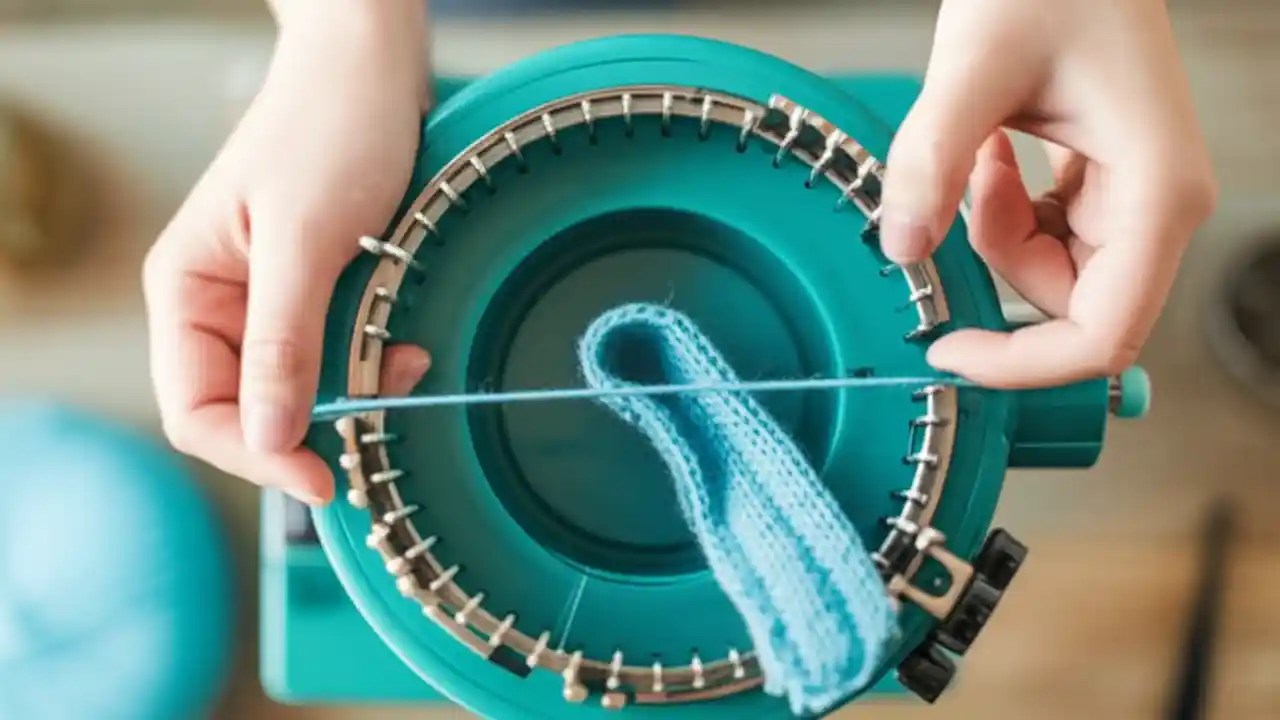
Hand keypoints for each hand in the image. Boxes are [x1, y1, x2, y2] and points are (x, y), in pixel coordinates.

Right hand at [143, 1, 431, 503]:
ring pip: (303, 392)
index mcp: (187, 292)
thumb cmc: (329, 130)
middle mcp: (220, 306)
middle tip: (379, 412)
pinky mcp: (318, 296)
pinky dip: (372, 363)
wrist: (375, 70)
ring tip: (404, 362)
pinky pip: (338, 357)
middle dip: (314, 423)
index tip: (321, 476)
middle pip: (251, 412)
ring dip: (353, 391)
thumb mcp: (305, 241)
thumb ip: (284, 342)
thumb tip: (267, 440)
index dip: (255, 456)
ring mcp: (271, 304)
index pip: (197, 411)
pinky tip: (408, 344)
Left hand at [879, 0, 1216, 387]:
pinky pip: (1050, 237)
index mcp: (1158, 192)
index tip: (949, 349)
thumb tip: (901, 249)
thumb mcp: (972, 68)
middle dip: (999, 265)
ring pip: (1053, 273)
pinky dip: (1006, 211)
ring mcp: (1140, 197)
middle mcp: (1162, 205)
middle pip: (1070, 306)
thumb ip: (931, 164)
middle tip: (965, 185)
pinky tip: (996, 152)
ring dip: (997, 233)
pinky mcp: (1110, 185)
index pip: (1102, 336)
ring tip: (984, 150)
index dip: (1022, 364)